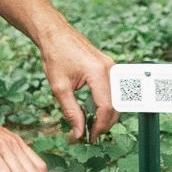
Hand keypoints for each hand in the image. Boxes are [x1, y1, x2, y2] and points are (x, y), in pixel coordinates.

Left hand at [39, 28, 117, 142]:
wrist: (55, 34)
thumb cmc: (55, 56)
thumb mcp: (59, 88)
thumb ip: (72, 112)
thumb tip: (79, 134)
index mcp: (99, 73)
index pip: (107, 108)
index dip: (100, 127)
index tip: (90, 138)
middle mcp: (110, 69)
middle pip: (116, 105)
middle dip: (104, 123)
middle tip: (89, 135)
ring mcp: (111, 67)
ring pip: (116, 99)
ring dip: (105, 115)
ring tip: (90, 125)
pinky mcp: (108, 67)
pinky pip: (112, 91)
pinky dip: (105, 104)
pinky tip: (92, 111)